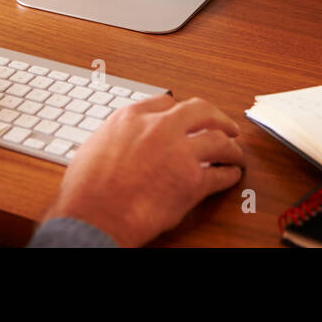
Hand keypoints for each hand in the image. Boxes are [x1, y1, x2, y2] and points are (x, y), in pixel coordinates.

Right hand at [41, 94, 245, 246]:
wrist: (93, 218)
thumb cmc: (86, 192)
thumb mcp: (94, 147)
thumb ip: (116, 137)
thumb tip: (123, 142)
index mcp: (132, 117)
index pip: (166, 102)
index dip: (180, 111)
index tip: (187, 118)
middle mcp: (159, 127)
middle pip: (201, 111)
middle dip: (217, 118)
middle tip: (226, 126)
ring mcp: (179, 152)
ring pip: (219, 140)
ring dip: (231, 147)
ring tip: (235, 153)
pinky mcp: (193, 181)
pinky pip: (221, 174)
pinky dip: (230, 175)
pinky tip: (231, 176)